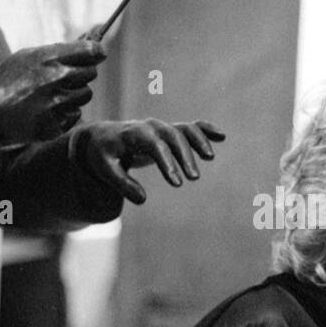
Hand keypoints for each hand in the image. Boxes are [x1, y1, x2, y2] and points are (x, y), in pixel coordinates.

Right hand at [0, 39, 106, 145]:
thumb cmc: (7, 82)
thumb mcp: (26, 57)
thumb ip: (57, 51)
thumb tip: (89, 43)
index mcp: (48, 58)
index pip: (90, 51)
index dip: (97, 51)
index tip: (99, 53)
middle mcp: (56, 79)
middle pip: (91, 73)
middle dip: (82, 73)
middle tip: (66, 77)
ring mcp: (57, 104)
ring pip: (86, 95)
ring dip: (75, 94)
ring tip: (52, 95)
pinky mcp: (56, 125)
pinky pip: (75, 114)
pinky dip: (66, 112)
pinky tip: (47, 110)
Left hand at [73, 119, 225, 203]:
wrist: (104, 137)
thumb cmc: (104, 155)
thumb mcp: (105, 170)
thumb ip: (122, 184)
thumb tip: (142, 199)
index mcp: (134, 134)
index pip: (155, 146)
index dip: (168, 163)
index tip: (177, 183)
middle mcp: (151, 127)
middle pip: (173, 136)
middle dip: (185, 155)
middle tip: (194, 178)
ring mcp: (162, 128)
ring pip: (184, 130)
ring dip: (199, 141)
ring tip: (209, 158)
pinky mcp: (170, 132)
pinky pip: (191, 127)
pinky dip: (205, 130)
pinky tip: (222, 136)